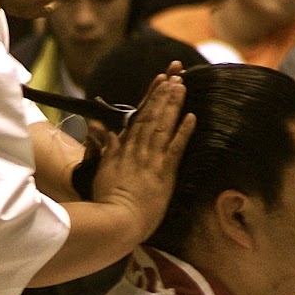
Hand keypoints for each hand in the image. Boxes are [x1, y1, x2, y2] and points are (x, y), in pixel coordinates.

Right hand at [91, 64, 195, 245]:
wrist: (114, 221)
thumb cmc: (107, 201)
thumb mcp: (102, 170)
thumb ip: (105, 149)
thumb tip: (101, 130)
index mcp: (123, 148)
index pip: (139, 116)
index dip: (151, 96)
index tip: (161, 79)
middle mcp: (137, 150)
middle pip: (152, 116)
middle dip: (164, 94)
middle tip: (177, 74)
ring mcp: (150, 160)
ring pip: (162, 126)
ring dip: (172, 105)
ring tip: (182, 86)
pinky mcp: (163, 174)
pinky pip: (175, 149)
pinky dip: (183, 132)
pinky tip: (192, 117)